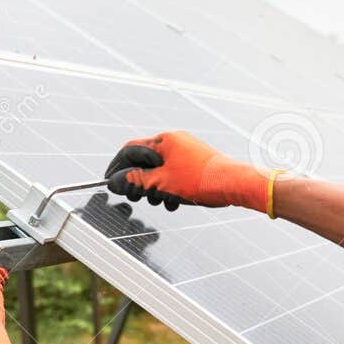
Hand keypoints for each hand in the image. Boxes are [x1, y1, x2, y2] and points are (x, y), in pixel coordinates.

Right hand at [104, 130, 276, 213]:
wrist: (233, 184)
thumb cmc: (199, 181)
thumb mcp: (160, 183)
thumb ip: (135, 181)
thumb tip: (114, 182)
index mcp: (163, 141)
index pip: (130, 149)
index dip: (117, 167)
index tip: (110, 182)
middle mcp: (174, 142)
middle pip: (145, 162)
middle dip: (139, 182)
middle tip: (138, 197)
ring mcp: (186, 152)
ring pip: (160, 171)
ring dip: (155, 189)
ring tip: (161, 201)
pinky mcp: (196, 164)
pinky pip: (174, 175)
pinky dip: (170, 189)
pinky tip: (174, 203)